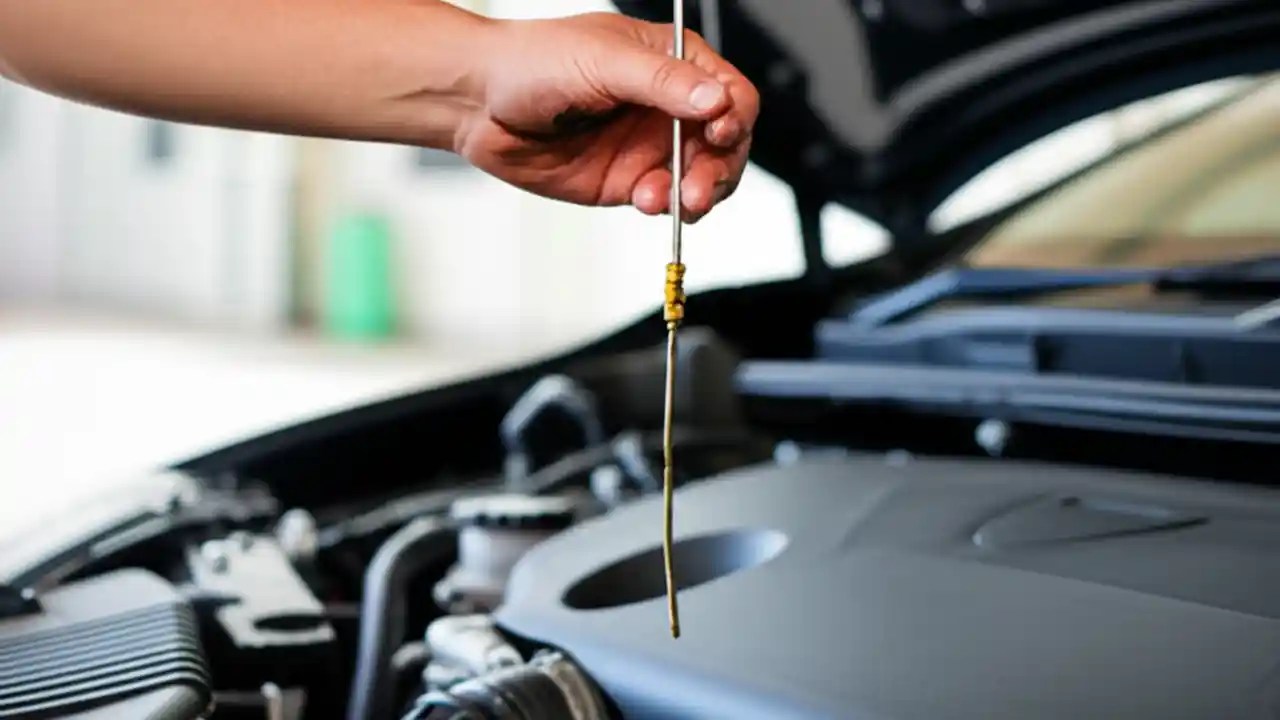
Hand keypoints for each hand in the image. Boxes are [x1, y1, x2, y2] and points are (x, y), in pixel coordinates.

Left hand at [457, 12, 759, 221]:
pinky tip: (646, 201)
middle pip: (726, 142)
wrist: (478, 104)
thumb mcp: (602, 60)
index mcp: (672, 61)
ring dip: (699, 192)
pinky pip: (665, 200)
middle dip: (720, 167)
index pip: (730, 91)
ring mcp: (650, 146)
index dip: (734, 115)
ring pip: (702, 176)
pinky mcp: (629, 181)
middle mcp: (667, 105)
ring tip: (678, 201)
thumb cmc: (531, 62)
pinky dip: (665, 206)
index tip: (719, 133)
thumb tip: (715, 100)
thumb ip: (662, 81)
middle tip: (699, 187)